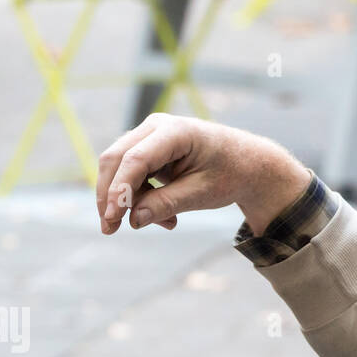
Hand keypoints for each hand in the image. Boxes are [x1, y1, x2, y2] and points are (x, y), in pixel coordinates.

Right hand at [96, 113, 310, 234]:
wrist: (246, 164)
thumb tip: (134, 220)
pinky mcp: (147, 150)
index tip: (112, 219)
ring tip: (164, 223)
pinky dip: (138, 198)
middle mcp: (156, 127)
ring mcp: (149, 136)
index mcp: (176, 131)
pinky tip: (165, 217)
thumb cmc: (229, 174)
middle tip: (110, 229)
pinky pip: (130, 175)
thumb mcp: (201, 194)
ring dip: (127, 200)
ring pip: (117, 167)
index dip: (119, 190)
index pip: (135, 159)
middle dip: (109, 196)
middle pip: (115, 159)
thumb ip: (166, 204)